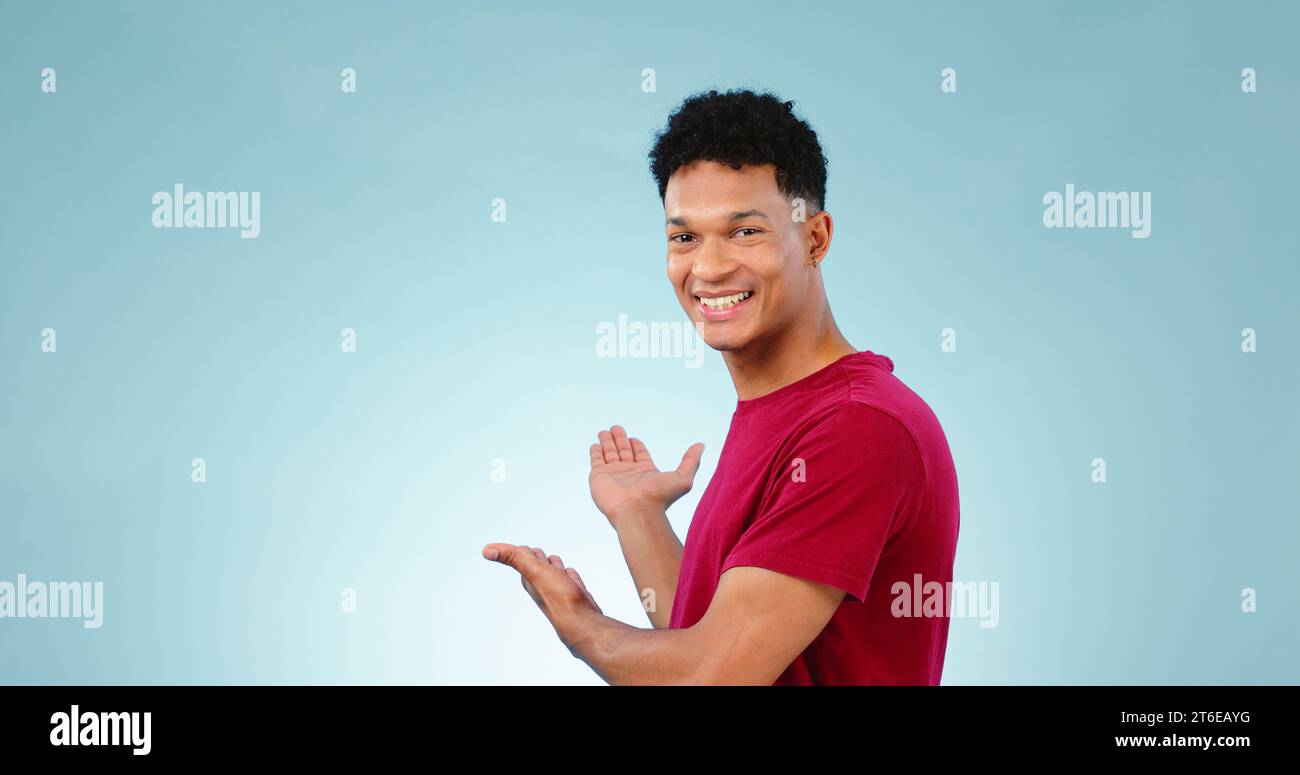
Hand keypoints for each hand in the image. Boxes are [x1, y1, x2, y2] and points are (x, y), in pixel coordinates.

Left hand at [481, 543, 601, 648]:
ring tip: (562, 575)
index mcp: (528, 577)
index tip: (532, 556)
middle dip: (545, 557)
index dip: (529, 551)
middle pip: (538, 558)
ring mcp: (555, 587)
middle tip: (548, 567)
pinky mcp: (570, 591)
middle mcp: (539, 583)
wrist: (582, 619)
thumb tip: (486, 550)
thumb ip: (512, 557)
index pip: (522, 554)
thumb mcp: (533, 570)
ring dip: (559, 566)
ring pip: (554, 566)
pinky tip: (571, 580)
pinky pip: (569, 576)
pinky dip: (570, 575)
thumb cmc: (558, 598)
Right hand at [588, 425, 704, 525]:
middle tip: (616, 428)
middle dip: (620, 439)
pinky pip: (596, 461)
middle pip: (623, 451)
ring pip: (609, 453)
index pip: (639, 454)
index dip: (636, 445)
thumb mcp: (683, 478)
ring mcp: (613, 474)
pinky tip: (595, 445)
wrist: (637, 511)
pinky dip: (595, 452)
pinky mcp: (599, 476)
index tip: (633, 438)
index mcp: (645, 471)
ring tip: (605, 431)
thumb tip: (701, 445)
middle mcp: (629, 472)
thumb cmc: (659, 497)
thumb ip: (691, 461)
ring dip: (607, 442)